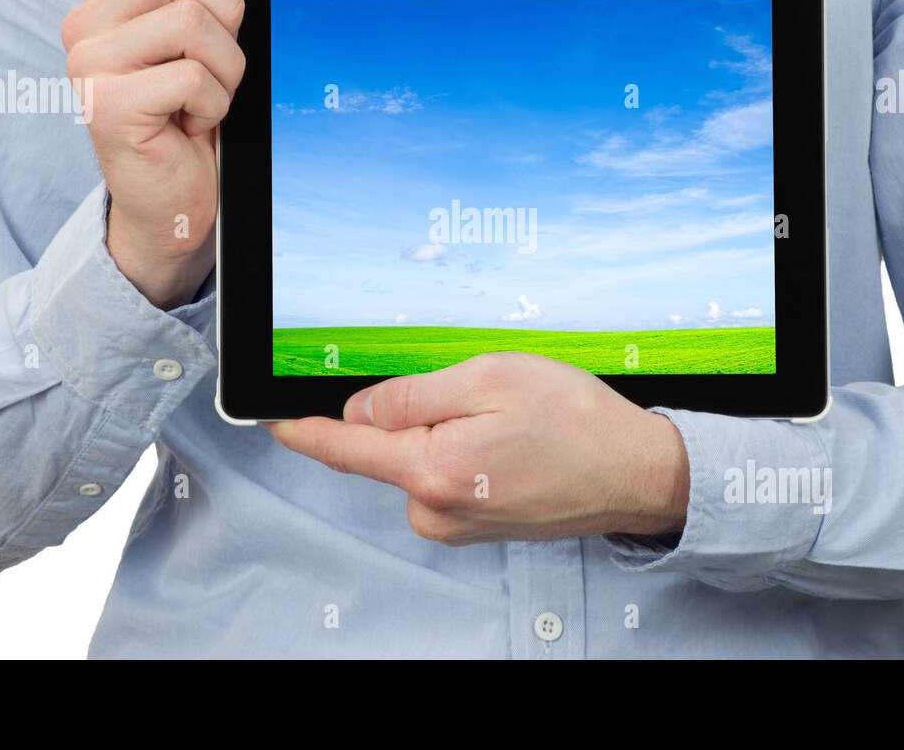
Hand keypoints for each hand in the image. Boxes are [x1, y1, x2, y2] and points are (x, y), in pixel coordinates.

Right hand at [61, 0, 287, 308]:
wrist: (178, 200)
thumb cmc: (196, 114)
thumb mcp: (224, 33)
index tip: (222, 9)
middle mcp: (86, 24)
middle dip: (228, 20)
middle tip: (216, 67)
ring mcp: (89, 66)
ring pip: (192, 22)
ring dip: (226, 69)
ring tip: (204, 99)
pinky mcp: (105, 108)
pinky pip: (192, 77)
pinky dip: (215, 104)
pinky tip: (193, 126)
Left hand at [265, 352, 689, 544]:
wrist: (636, 473)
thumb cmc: (575, 422)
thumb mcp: (490, 378)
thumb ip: (413, 394)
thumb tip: (361, 407)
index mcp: (429, 471)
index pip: (342, 447)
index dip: (300, 427)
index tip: (266, 416)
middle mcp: (434, 510)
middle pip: (386, 447)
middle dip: (412, 411)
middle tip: (474, 390)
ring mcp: (455, 524)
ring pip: (419, 460)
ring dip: (444, 430)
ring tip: (507, 418)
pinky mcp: (475, 526)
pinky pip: (445, 476)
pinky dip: (463, 451)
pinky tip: (509, 441)